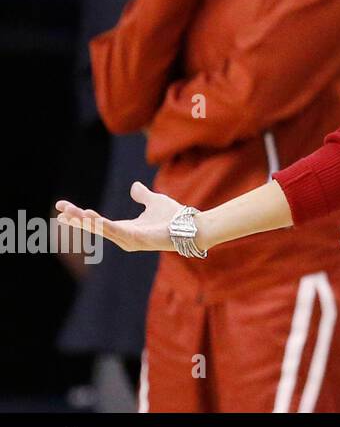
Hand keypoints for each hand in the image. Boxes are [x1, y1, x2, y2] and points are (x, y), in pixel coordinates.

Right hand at [55, 181, 182, 252]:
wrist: (191, 226)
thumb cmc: (174, 217)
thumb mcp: (154, 201)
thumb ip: (142, 195)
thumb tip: (133, 186)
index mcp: (125, 227)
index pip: (96, 221)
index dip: (80, 215)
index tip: (62, 207)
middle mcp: (123, 236)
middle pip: (94, 226)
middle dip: (76, 218)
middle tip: (59, 210)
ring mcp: (129, 239)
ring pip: (102, 229)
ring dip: (86, 221)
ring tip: (71, 213)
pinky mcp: (137, 240)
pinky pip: (116, 231)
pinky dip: (103, 225)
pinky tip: (90, 217)